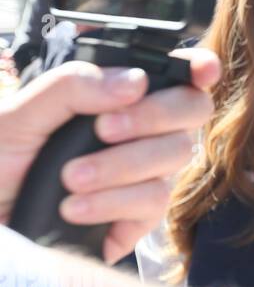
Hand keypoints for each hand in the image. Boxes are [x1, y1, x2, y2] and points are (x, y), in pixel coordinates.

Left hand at [0, 47, 220, 262]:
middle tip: (104, 129)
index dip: (199, 68)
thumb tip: (135, 82)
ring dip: (119, 166)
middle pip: (192, 110)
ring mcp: (146, 174)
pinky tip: (74, 208)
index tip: (200, 70)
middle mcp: (143, 131)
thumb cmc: (0, 162)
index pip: (176, 74)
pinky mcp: (139, 217)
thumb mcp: (19, 115)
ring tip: (70, 179)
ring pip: (174, 157)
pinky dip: (112, 203)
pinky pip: (154, 203)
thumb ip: (72, 87)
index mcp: (118, 97)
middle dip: (154, 116)